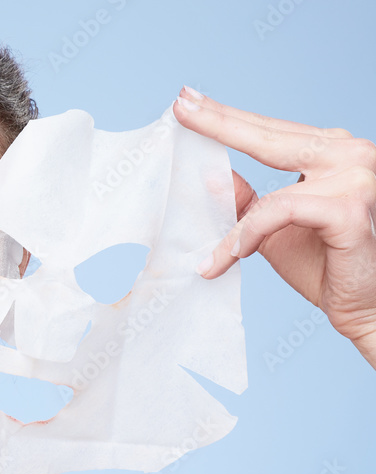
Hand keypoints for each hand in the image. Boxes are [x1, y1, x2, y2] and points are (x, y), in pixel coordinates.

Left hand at [172, 86, 375, 366]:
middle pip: (272, 136)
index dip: (228, 116)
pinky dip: (251, 234)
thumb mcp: (272, 229)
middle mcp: (350, 156)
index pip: (272, 131)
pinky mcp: (350, 210)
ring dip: (235, 224)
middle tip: (180, 106)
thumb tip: (208, 176)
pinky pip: (282, 211)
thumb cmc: (327, 267)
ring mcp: (356, 179)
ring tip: (212, 257)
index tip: (187, 101)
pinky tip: (234, 255)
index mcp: (333, 155)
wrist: (368, 308)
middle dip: (221, 121)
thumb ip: (245, 201)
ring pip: (273, 185)